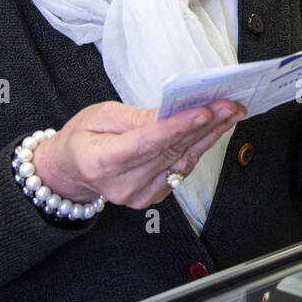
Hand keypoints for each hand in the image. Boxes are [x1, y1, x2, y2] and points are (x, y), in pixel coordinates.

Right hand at [32, 99, 245, 208]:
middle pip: (172, 150)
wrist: (70, 171)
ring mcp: (139, 195)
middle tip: (230, 104)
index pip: (149, 142)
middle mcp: (123, 184)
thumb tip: (172, 111)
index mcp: (103, 161)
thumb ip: (137, 117)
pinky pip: (182, 170)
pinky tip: (215, 130)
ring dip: (211, 135)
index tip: (206, 111)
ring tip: (231, 112)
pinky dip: (199, 147)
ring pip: (183, 160)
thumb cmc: (82, 138)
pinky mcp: (152, 197)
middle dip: (206, 125)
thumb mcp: (100, 116)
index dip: (179, 127)